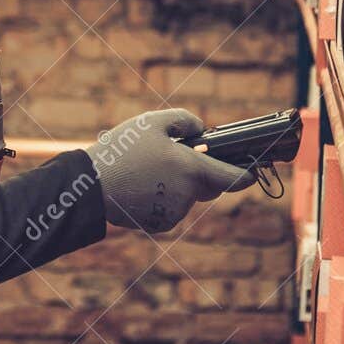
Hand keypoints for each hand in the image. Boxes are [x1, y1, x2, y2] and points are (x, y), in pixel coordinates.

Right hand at [83, 108, 255, 232]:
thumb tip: (202, 129)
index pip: (236, 178)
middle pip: (210, 185)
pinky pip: (171, 208)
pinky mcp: (159, 224)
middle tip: (177, 155)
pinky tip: (142, 186)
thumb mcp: (153, 122)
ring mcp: (174, 213)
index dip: (247, 173)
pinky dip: (164, 198)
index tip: (254, 168)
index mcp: (192, 170)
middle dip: (201, 172)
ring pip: (188, 196)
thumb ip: (185, 120)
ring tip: (149, 169)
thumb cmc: (122, 151)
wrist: (90, 187)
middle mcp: (188, 196)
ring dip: (179, 184)